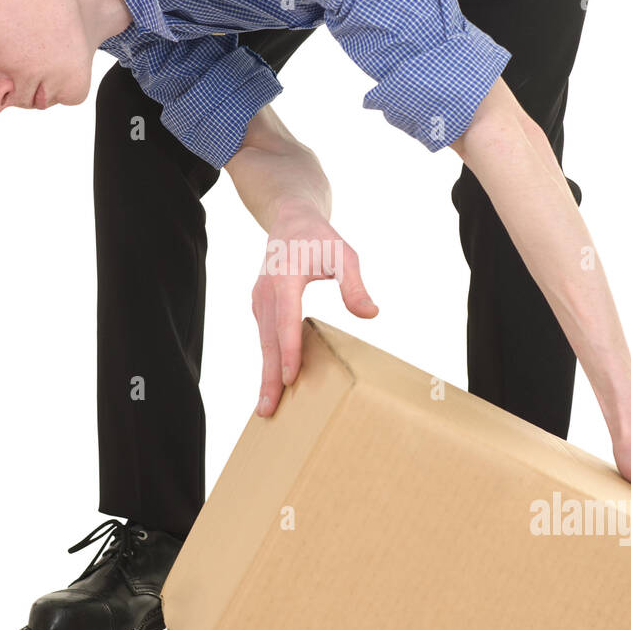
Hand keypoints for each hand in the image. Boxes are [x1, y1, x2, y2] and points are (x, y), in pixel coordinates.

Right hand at [252, 200, 377, 416]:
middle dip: (270, 376)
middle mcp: (267, 290)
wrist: (290, 219)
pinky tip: (272, 383)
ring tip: (267, 407)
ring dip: (265, 374)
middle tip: (269, 409)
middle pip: (269, 340)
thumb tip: (370, 314)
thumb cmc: (320, 237)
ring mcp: (260, 299)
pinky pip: (264, 337)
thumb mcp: (344, 254)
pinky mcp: (260, 305)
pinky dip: (268, 361)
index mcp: (286, 277)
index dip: (289, 350)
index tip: (291, 378)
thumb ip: (355, 284)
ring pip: (264, 342)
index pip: (286, 319)